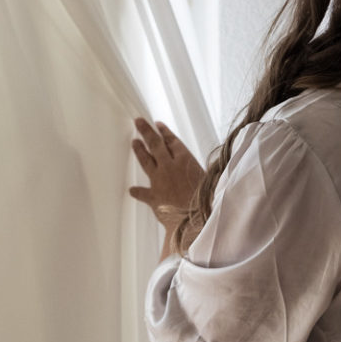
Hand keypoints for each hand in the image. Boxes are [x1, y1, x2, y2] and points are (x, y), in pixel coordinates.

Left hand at [129, 118, 203, 236]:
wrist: (194, 220)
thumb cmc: (207, 200)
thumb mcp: (209, 180)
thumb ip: (199, 171)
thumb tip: (197, 165)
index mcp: (185, 160)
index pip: (172, 141)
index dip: (164, 132)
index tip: (158, 124)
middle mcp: (169, 166)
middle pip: (155, 144)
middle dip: (146, 131)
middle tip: (138, 121)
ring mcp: (159, 180)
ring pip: (146, 161)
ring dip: (139, 150)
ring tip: (134, 141)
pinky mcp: (153, 197)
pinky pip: (142, 193)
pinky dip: (137, 191)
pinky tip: (131, 190)